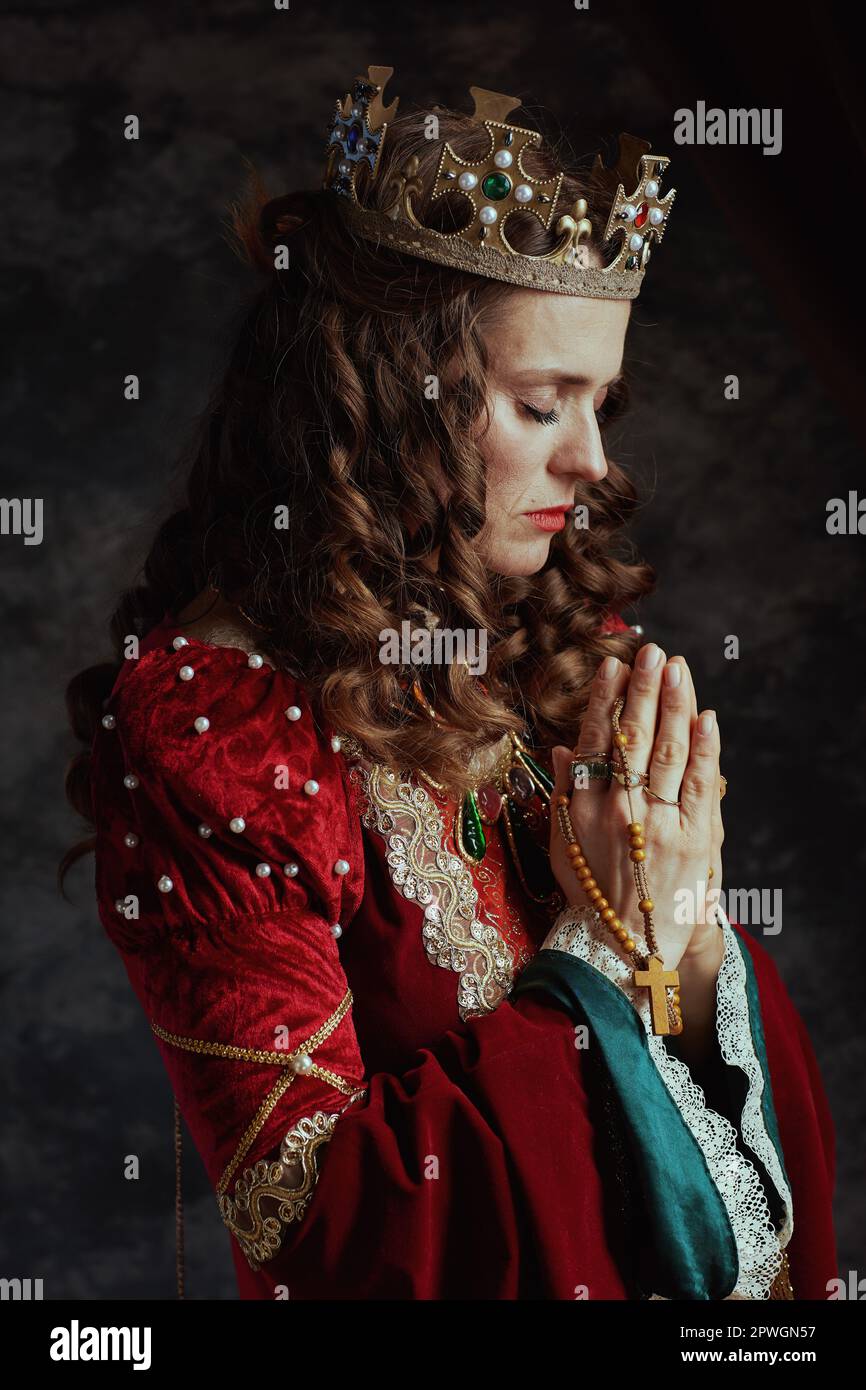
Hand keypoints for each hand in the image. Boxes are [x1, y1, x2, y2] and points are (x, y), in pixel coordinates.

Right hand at [549, 645, 722, 972]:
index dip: (604, 700)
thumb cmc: (590, 893)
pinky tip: (705, 716)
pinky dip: (706, 748)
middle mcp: (623, 810)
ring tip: (677, 668)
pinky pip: (703, 784)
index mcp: (587, 808)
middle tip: (651, 651)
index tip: (612, 665)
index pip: (596, 741)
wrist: (627, 947)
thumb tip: (561, 748)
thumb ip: (564, 793)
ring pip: (671, 752)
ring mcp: (663, 822)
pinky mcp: (697, 838)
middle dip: (644, 689)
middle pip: (636, 736)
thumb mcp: (563, 843)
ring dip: (675, 705)